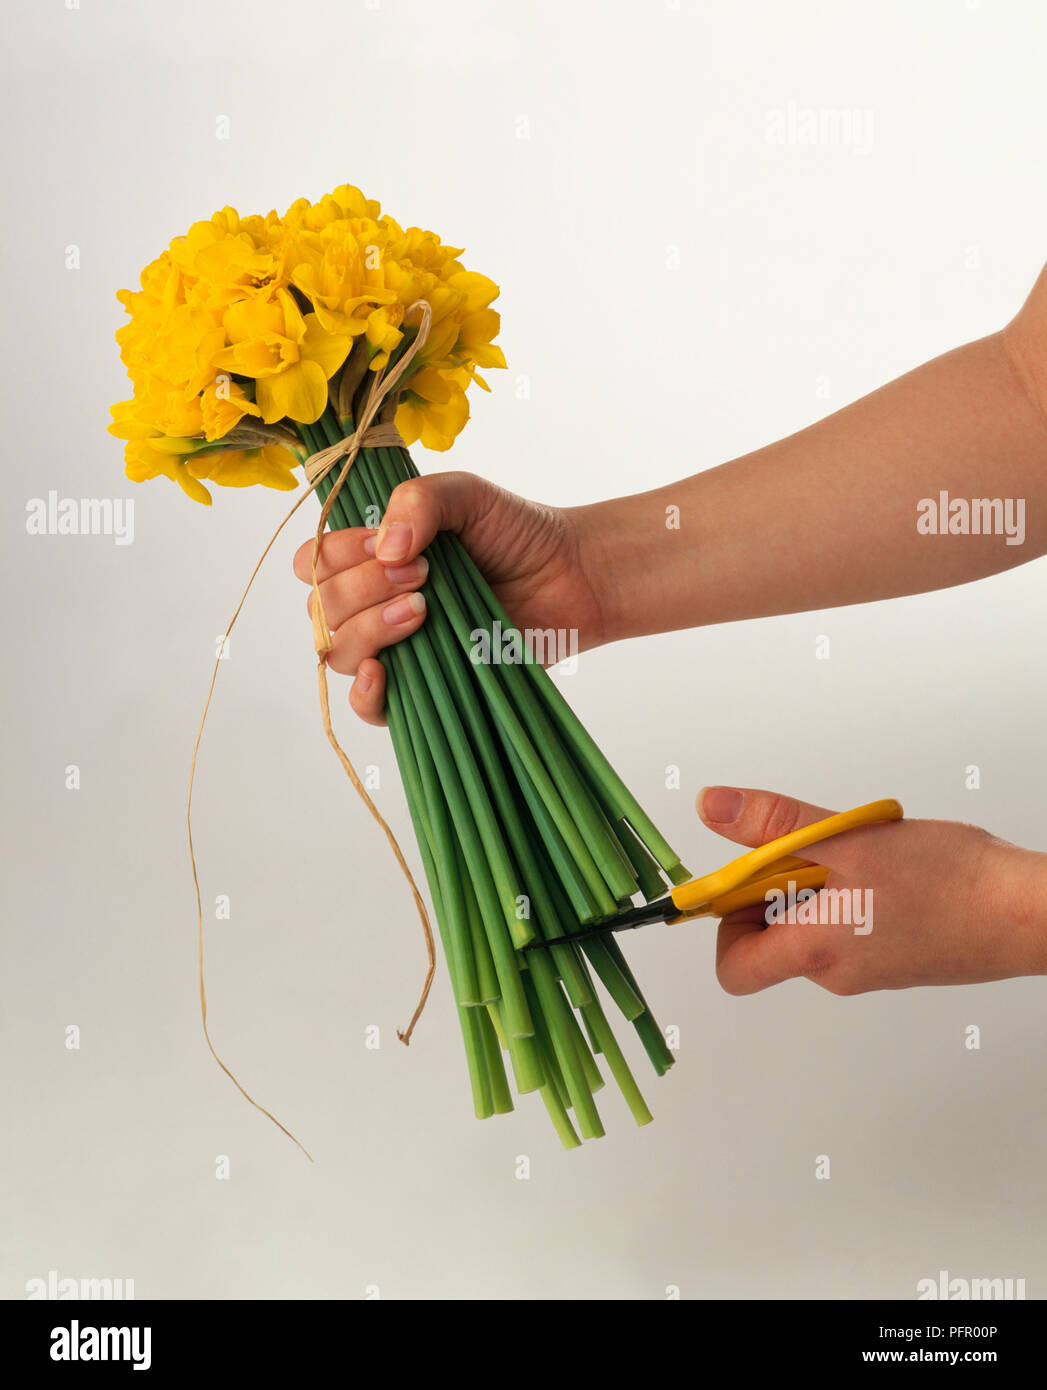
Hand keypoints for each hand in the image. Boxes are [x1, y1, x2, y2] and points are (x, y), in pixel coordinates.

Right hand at [292, 472, 608, 724]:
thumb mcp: (466, 494)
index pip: (314, 562)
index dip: (341, 556)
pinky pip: (368, 708)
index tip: (394, 547)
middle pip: (322, 609)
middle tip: (425, 575)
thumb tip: (384, 550)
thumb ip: (419, 501)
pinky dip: (365, 694)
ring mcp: (394, 646)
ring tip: (424, 610)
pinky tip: (384, 672)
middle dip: (364, 590)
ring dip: (369, 631)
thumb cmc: (515, 532)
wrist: (570, 576)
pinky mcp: (423, 687)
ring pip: (338, 653)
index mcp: (369, 555)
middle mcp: (371, 601)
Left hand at [696, 786, 1046, 993]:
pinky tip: (889, 868)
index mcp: (815, 951)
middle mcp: (836, 972)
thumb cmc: (952, 883)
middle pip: (770, 937)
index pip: (734, 967)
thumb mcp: (849, 839)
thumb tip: (713, 808)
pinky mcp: (895, 956)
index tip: (738, 876)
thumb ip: (775, 826)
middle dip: (777, 885)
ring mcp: (868, 968)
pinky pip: (850, 923)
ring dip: (820, 880)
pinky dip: (853, 890)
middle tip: (814, 847)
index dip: (723, 920)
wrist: (1029, 914)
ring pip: (813, 923)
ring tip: (862, 853)